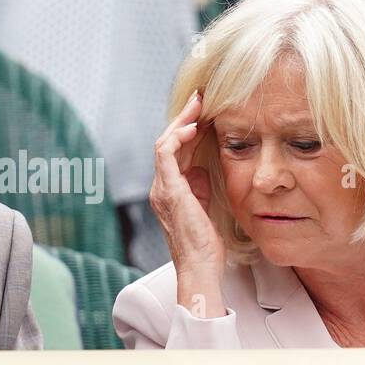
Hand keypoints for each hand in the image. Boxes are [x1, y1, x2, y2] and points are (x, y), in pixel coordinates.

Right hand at [151, 90, 226, 317]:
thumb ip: (199, 187)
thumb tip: (201, 169)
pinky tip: (193, 126)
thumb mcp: (204, 207)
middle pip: (167, 143)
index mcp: (169, 191)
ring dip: (181, 121)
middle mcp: (160, 187)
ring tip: (198, 104)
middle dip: (184, 118)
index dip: (187, 130)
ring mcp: (161, 188)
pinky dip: (177, 136)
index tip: (204, 113)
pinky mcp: (168, 190)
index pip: (174, 152)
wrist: (199, 266)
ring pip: (164, 143)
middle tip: (201, 98)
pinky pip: (165, 153)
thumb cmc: (204, 245)